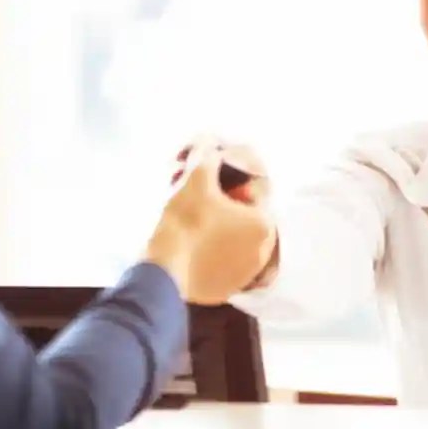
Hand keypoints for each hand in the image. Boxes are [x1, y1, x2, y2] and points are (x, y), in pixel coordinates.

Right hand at [144, 137, 275, 304]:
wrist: (162, 275)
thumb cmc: (185, 222)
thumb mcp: (197, 177)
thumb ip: (207, 152)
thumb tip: (209, 138)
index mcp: (265, 223)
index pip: (251, 185)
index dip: (225, 171)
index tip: (201, 170)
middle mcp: (263, 251)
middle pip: (240, 211)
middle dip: (215, 194)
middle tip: (187, 186)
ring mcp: (246, 274)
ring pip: (230, 235)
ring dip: (211, 218)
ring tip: (183, 209)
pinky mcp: (226, 290)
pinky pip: (220, 259)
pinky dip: (208, 245)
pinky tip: (186, 236)